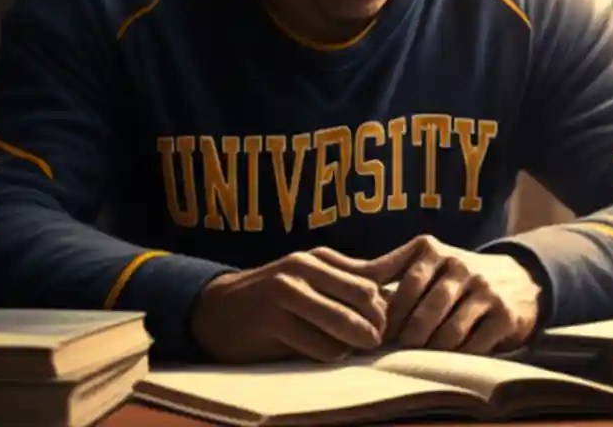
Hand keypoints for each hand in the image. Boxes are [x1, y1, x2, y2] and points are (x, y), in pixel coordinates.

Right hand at [190, 247, 388, 363]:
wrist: (216, 310)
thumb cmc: (272, 297)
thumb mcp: (307, 278)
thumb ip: (345, 281)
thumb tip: (397, 288)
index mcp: (316, 258)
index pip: (371, 283)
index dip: (384, 310)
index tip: (383, 326)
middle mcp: (302, 268)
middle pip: (364, 300)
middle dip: (376, 327)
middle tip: (373, 341)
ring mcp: (286, 292)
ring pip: (345, 325)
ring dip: (355, 344)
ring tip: (350, 348)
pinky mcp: (272, 320)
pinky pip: (321, 347)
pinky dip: (331, 355)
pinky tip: (324, 353)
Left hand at [372, 235, 540, 353]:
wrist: (518, 278)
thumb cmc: (453, 276)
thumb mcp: (422, 262)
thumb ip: (384, 270)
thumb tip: (333, 270)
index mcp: (431, 250)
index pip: (405, 286)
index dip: (390, 316)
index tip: (379, 335)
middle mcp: (459, 265)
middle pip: (425, 311)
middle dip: (408, 337)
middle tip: (397, 352)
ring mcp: (484, 289)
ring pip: (449, 330)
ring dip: (431, 349)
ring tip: (419, 357)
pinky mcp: (505, 314)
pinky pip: (475, 343)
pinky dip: (459, 356)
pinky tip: (449, 359)